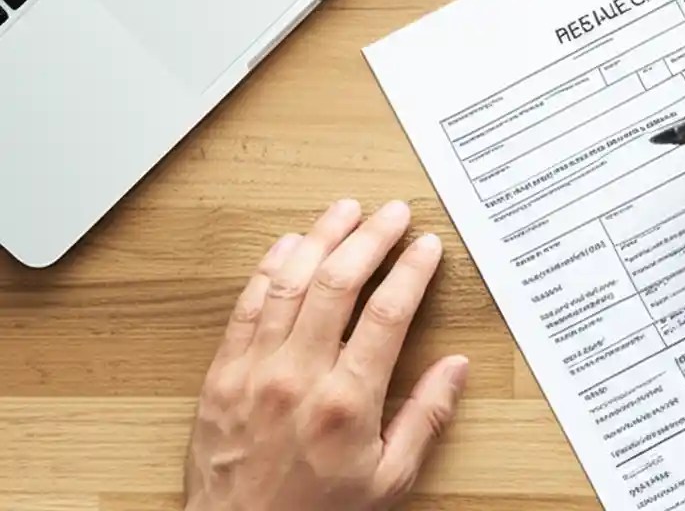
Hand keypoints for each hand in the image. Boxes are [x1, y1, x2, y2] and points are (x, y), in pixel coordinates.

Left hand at [185, 200, 468, 510]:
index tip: (427, 247)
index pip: (387, 313)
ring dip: (320, 238)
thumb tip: (456, 368)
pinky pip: (247, 305)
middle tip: (392, 212)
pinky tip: (288, 244)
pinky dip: (270, 268)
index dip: (411, 271)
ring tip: (344, 211)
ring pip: (290, 283)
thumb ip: (426, 418)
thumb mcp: (389, 480)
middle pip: (338, 283)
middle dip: (370, 239)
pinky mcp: (222, 374)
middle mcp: (298, 376)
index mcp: (346, 402)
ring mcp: (255, 370)